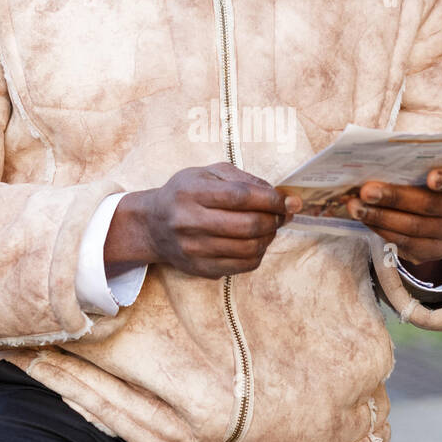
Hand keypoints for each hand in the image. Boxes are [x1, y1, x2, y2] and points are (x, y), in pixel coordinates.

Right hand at [104, 164, 301, 279]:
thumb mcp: (209, 174)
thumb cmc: (186, 193)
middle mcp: (189, 221)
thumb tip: (281, 197)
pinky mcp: (200, 268)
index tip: (288, 201)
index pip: (241, 197)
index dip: (271, 200)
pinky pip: (242, 266)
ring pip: (249, 248)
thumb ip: (245, 180)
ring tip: (270, 227)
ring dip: (269, 237)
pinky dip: (258, 253)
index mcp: (192, 192)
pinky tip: (256, 242)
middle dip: (274, 220)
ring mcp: (194, 249)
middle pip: (248, 225)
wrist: (153, 225)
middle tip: (282, 215)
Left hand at [344, 164, 441, 273]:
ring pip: (413, 227)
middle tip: (366, 191)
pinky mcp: (435, 251)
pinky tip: (365, 220)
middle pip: (428, 204)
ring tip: (356, 207)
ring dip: (380, 217)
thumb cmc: (417, 182)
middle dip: (393, 197)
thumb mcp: (417, 170)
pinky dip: (382, 231)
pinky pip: (406, 243)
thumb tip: (368, 164)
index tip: (431, 177)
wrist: (425, 214)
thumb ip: (403, 166)